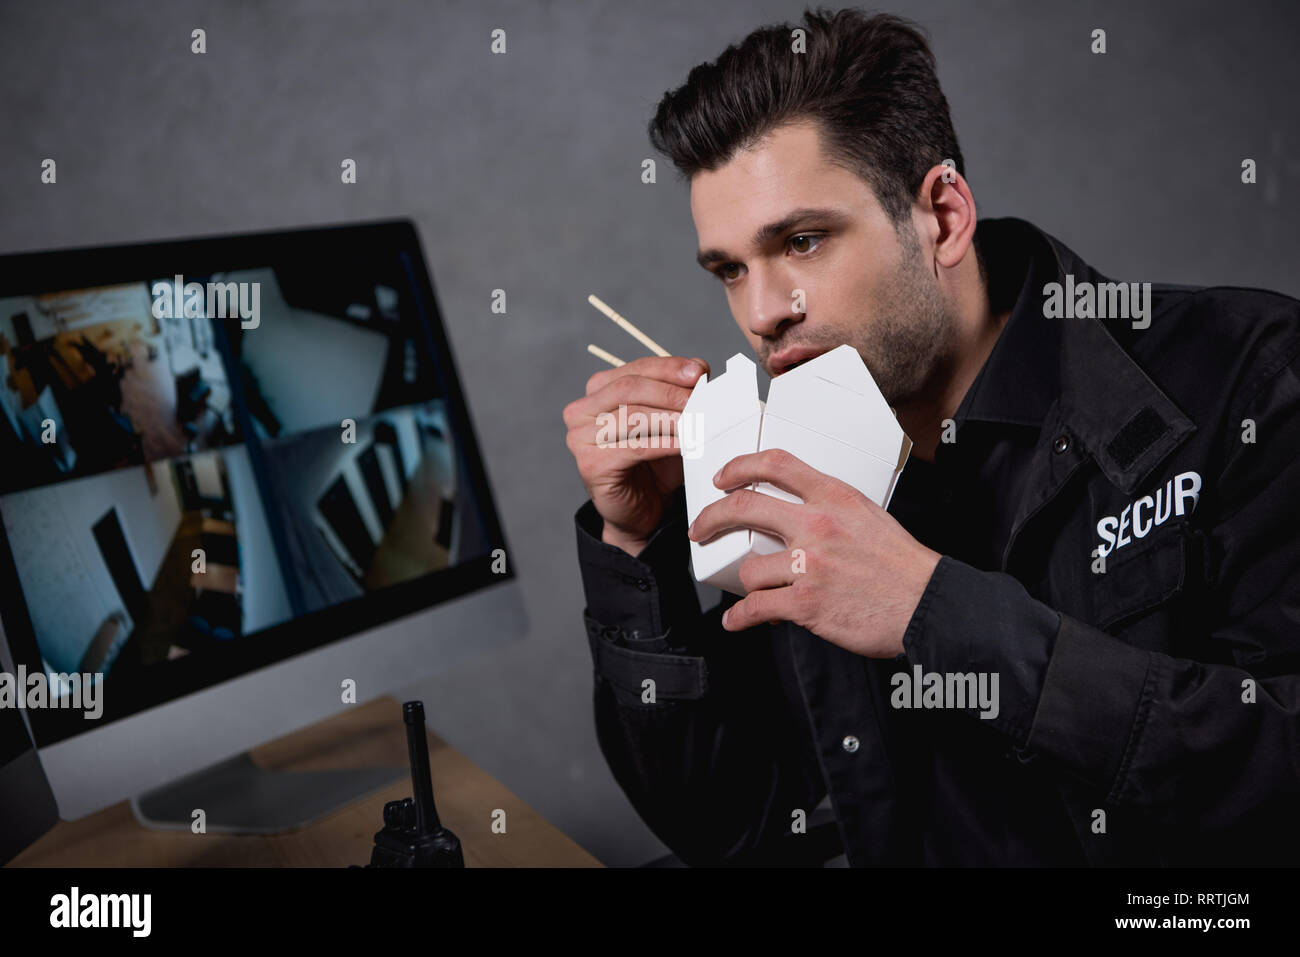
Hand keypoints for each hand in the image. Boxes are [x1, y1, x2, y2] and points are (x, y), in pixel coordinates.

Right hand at [563, 355, 708, 553]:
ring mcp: (580, 438)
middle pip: (629, 388)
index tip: (700, 372)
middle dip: (670, 392)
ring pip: (632, 417)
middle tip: (703, 399)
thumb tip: (700, 369)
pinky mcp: (590, 465)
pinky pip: (635, 448)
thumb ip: (678, 393)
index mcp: (597, 391)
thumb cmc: (656, 464)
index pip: (634, 369)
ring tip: (699, 421)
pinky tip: (688, 443)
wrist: (642, 511)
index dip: (668, 368)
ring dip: (671, 418)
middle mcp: (580, 411)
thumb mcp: (669, 421)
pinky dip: (666, 443)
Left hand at [687, 448, 941, 657]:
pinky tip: (737, 621)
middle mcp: (817, 525)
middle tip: (700, 529)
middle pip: (744, 507)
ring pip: (749, 569)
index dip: (741, 465)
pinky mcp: (806, 604)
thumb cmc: (903, 566)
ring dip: (747, 584)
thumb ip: (831, 510)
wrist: (928, 604)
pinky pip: (756, 608)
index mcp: (835, 497)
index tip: (723, 478)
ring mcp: (809, 565)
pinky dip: (741, 618)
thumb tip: (797, 518)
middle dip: (711, 517)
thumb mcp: (869, 517)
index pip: (777, 464)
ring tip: (752, 592)